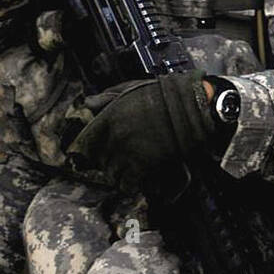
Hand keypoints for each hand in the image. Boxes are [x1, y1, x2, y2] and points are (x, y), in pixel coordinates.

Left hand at [66, 71, 218, 188]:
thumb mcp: (129, 88)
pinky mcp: (143, 166)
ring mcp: (127, 153)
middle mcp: (113, 138)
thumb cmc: (162, 95)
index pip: (84, 143)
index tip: (92, 155)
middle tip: (117, 161)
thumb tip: (87, 104)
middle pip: (99, 161)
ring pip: (111, 174)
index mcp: (108, 118)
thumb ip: (106, 97)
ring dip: (117, 175)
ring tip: (126, 172)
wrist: (189, 106)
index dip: (88, 151)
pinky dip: (129, 185)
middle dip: (106, 162)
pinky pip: (127, 184)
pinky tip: (134, 182)